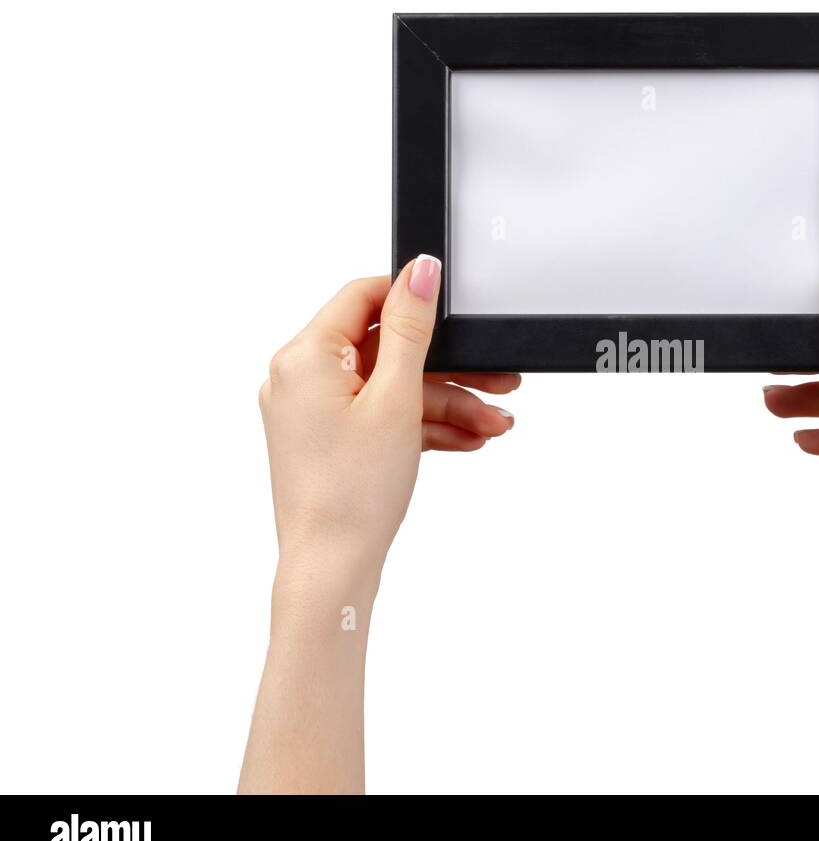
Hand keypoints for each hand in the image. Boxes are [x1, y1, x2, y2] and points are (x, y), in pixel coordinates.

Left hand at [259, 255, 518, 597]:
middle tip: (498, 380)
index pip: (363, 297)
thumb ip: (412, 329)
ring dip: (447, 404)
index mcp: (304, 357)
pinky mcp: (328, 441)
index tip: (458, 312)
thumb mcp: (397, 399)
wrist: (332, 569)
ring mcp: (312, 413)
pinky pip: (381, 417)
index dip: (414, 300)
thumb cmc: (352, 493)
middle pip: (387, 350)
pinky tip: (468, 440)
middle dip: (449, 371)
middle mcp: (299, 379)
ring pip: (391, 389)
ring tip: (494, 424)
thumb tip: (420, 271)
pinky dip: (422, 426)